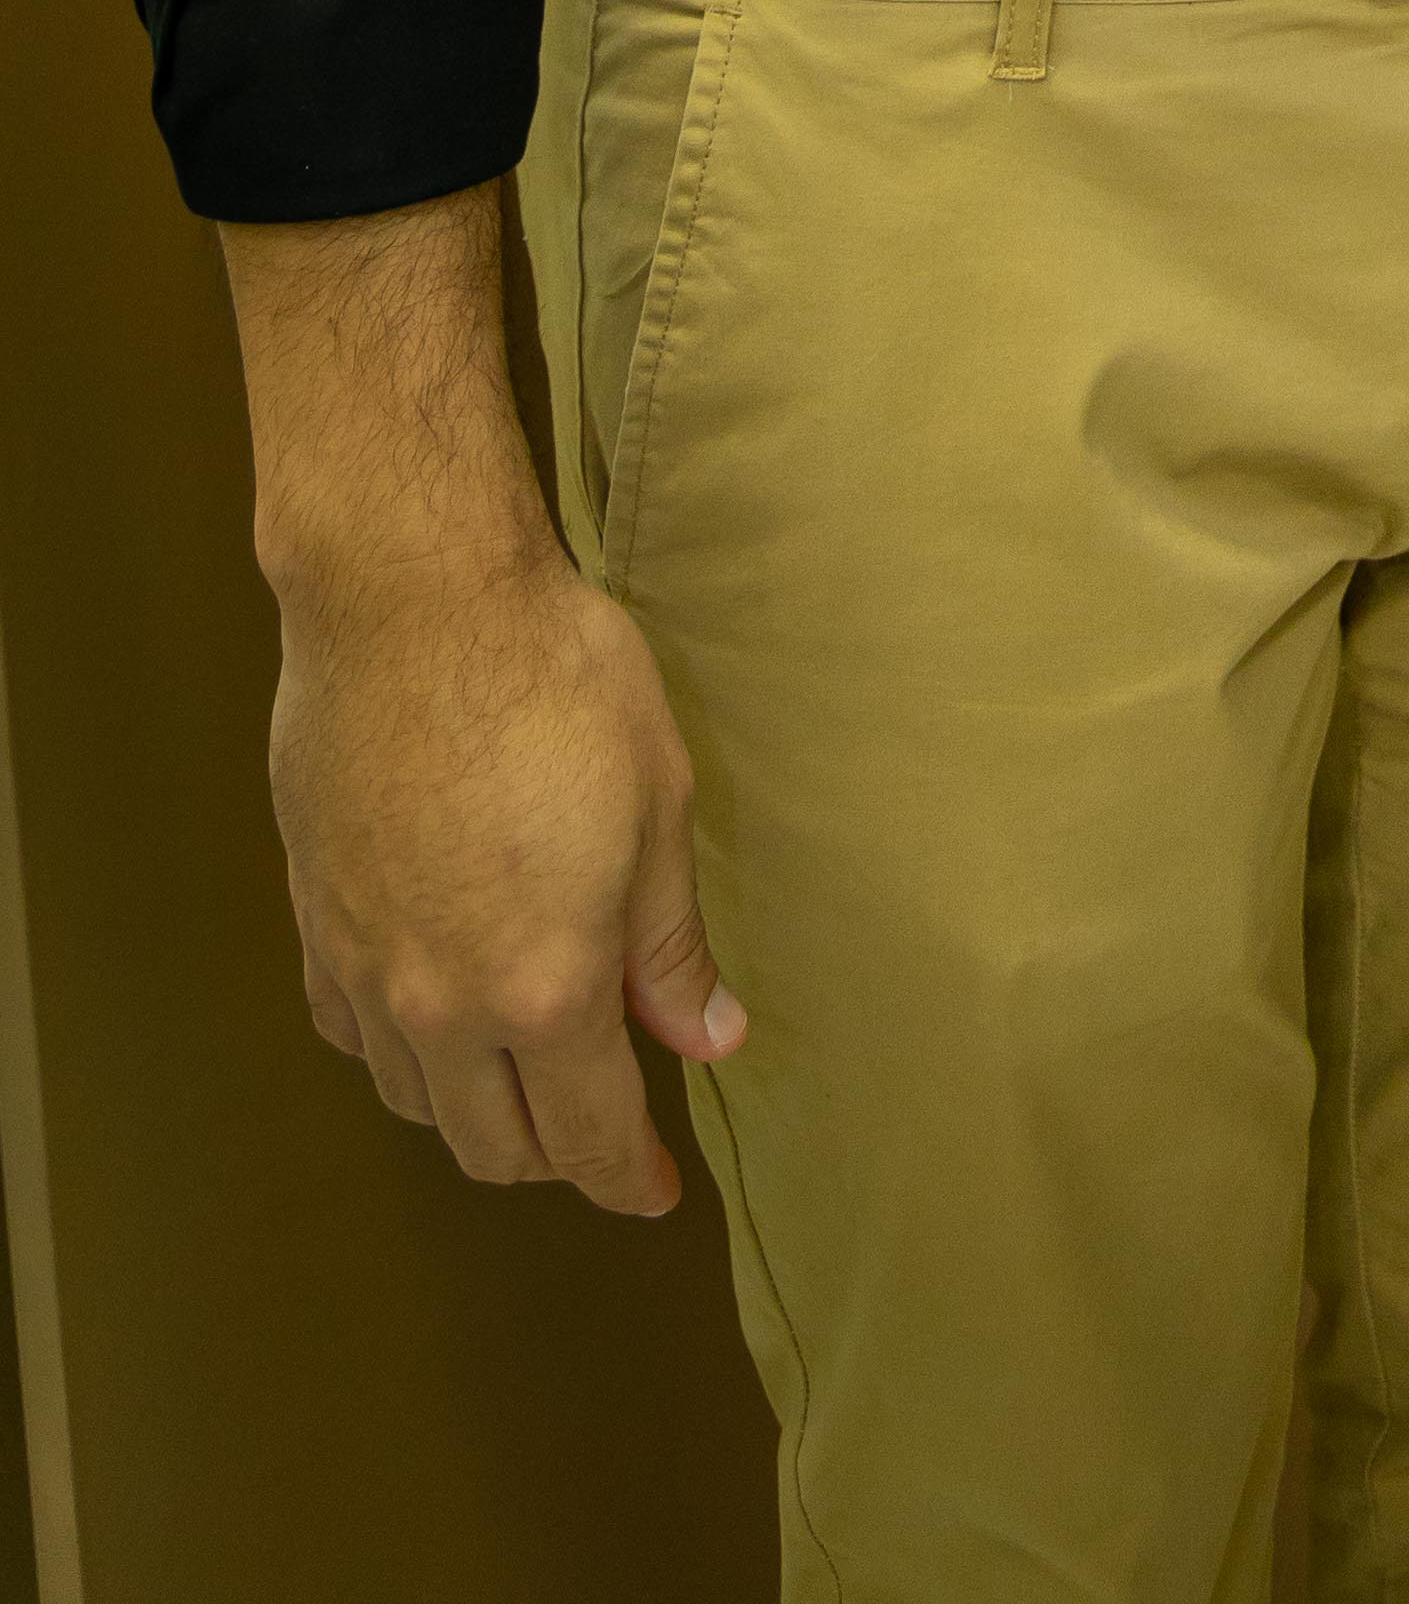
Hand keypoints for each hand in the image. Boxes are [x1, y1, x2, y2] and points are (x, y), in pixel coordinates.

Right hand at [270, 536, 744, 1212]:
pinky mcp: (314, 919)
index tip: (654, 1192)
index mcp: (544, 986)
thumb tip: (707, 1037)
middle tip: (601, 1131)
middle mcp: (442, 1004)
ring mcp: (366, 967)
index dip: (626, 1178)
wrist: (412, 603)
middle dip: (556, 1157)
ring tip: (524, 1078)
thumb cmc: (555, 681)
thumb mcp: (657, 803)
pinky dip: (397, 1055)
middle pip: (494, 1143)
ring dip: (474, 1112)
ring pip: (415, 1101)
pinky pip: (350, 1033)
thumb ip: (670, 943)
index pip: (588, 1133)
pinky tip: (430, 1020)